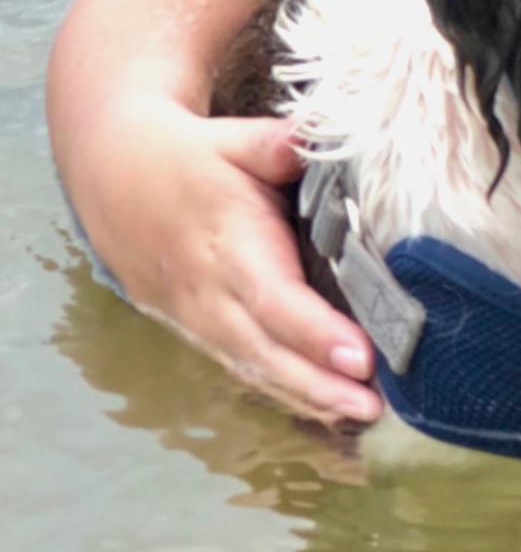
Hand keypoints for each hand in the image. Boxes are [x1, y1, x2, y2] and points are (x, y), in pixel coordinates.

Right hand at [75, 102, 382, 427]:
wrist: (116, 181)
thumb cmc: (189, 160)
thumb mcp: (231, 140)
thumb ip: (276, 144)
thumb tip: (311, 138)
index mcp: (226, 243)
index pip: (274, 298)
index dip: (316, 332)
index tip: (361, 355)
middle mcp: (210, 293)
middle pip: (267, 349)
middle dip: (319, 383)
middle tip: (373, 405)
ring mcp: (200, 320)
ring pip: (254, 368)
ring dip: (307, 397)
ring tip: (362, 413)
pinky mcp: (199, 332)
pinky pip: (243, 369)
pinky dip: (284, 391)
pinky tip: (326, 407)